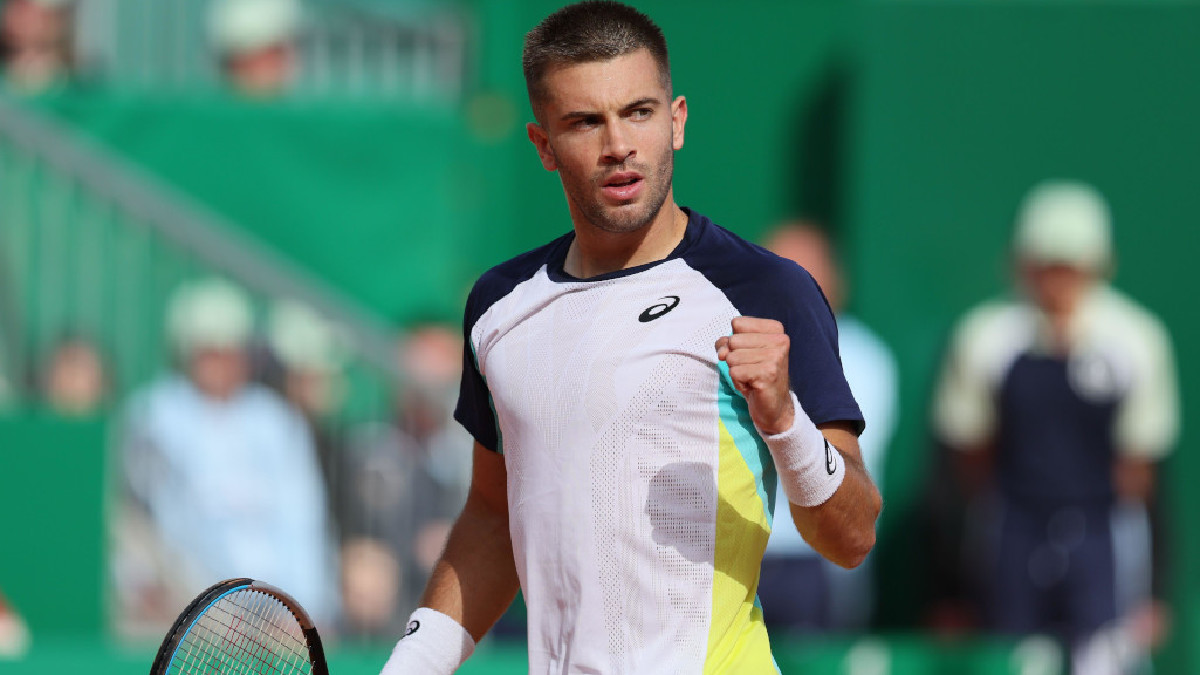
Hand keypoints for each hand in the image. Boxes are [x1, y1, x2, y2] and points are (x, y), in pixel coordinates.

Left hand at [715, 316, 794, 434]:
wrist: (773, 405)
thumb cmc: (756, 374)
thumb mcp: (741, 351)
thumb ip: (727, 343)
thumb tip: (722, 352)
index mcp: (775, 330)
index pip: (737, 323)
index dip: (734, 341)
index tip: (748, 353)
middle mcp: (779, 340)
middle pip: (733, 340)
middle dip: (734, 358)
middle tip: (750, 368)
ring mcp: (775, 357)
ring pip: (732, 357)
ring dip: (736, 371)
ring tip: (751, 377)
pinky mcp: (768, 374)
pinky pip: (735, 372)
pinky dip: (738, 381)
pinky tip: (752, 385)